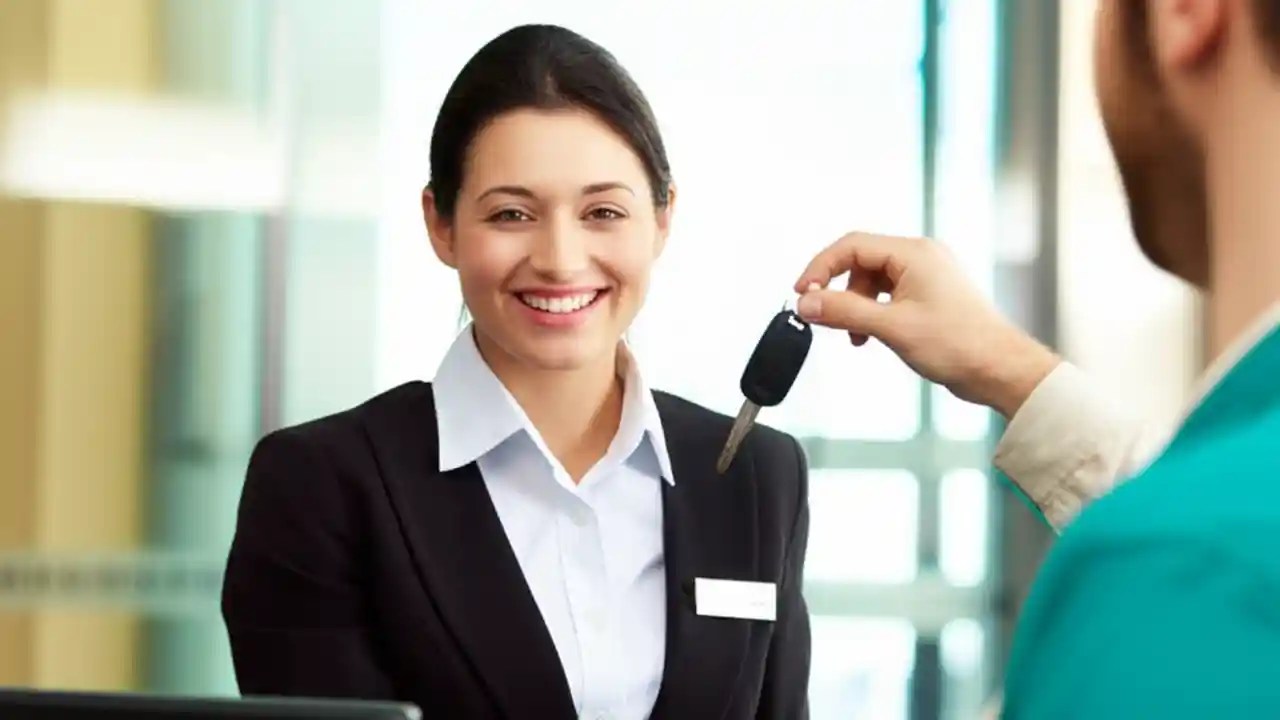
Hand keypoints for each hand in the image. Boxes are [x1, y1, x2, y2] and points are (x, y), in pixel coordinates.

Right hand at [793, 232, 1059, 418]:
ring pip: (871, 281)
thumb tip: (806, 304)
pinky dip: (871, 313)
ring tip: (854, 336)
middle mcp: (921, 258)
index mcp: (914, 253)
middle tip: (821, 316)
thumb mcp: (891, 328)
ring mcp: (926, 276)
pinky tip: (870, 336)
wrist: (999, 369)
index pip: (851, 246)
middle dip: (838, 291)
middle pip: (860, 262)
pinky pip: (887, 295)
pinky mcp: (928, 296)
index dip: (821, 268)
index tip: (802, 294)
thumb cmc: (960, 345)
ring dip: (854, 307)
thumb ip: (844, 312)